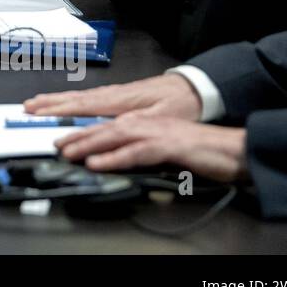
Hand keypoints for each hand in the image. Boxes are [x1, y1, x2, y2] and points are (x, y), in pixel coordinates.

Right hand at [24, 73, 202, 120]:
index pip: (81, 107)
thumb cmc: (178, 104)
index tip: (39, 114)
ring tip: (34, 103)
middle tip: (25, 108)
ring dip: (54, 100)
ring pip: (76, 97)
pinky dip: (67, 99)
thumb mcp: (160, 118)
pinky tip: (61, 102)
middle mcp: (111, 95)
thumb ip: (134, 123)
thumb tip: (110, 127)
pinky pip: (84, 98)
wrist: (190, 88)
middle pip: (73, 99)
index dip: (58, 110)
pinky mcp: (114, 96)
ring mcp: (111, 94)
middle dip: (48, 104)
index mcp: (119, 101)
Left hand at [55, 116, 247, 182]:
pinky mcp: (168, 145)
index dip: (81, 129)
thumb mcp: (163, 147)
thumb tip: (115, 157)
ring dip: (88, 144)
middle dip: (76, 135)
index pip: (106, 124)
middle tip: (55, 144)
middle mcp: (145, 122)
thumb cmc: (199, 149)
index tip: (60, 137)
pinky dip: (114, 157)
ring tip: (67, 152)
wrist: (232, 148)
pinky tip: (97, 164)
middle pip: (103, 127)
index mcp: (143, 122)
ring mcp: (156, 132)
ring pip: (114, 135)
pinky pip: (135, 152)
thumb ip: (140, 148)